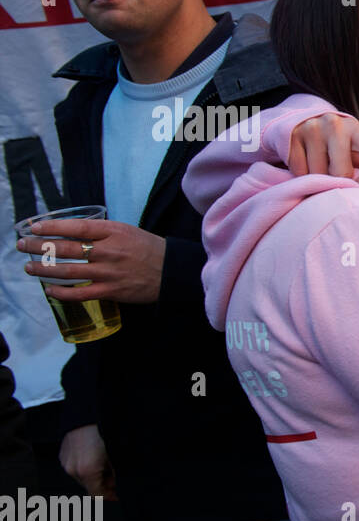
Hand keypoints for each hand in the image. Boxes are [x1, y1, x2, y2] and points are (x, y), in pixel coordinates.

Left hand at [18, 219, 163, 303]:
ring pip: (67, 271)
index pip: (75, 227)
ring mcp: (109, 272)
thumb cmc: (148, 249)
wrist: (172, 271)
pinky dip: (61, 292)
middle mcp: (109, 251)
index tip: (34, 227)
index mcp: (113, 232)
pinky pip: (80, 293)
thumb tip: (72, 233)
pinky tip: (50, 290)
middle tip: (22, 245)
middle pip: (65, 249)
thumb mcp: (127, 231)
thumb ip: (101, 232)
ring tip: (29, 267)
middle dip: (39, 247)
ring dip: (43, 269)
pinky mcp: (111, 291)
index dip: (51, 227)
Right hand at [59, 424, 116, 500]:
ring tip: (107, 465)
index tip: (117, 496)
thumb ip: (115, 473)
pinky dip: (86, 467)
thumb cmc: (103, 432)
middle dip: (103, 485)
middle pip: (89, 487)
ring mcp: (66, 462)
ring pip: (82, 477)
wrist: (88, 414)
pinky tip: (96, 457)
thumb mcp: (115, 456)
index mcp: (87, 471)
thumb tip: (115, 483)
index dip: (109, 497)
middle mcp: (73, 469)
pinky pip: (76, 467)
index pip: (97, 495)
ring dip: (94, 476)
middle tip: (115, 479)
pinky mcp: (63, 455)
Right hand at [288, 113, 358, 187]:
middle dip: (341, 183)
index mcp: (355, 127)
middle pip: (343, 172)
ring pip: (319, 174)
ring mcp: (311, 129)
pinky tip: (307, 167)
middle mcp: (334, 124)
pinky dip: (304, 177)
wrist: (302, 122)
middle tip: (337, 180)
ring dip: (320, 180)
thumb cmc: (337, 143)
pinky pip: (300, 172)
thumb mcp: (355, 149)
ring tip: (321, 171)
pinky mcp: (291, 137)